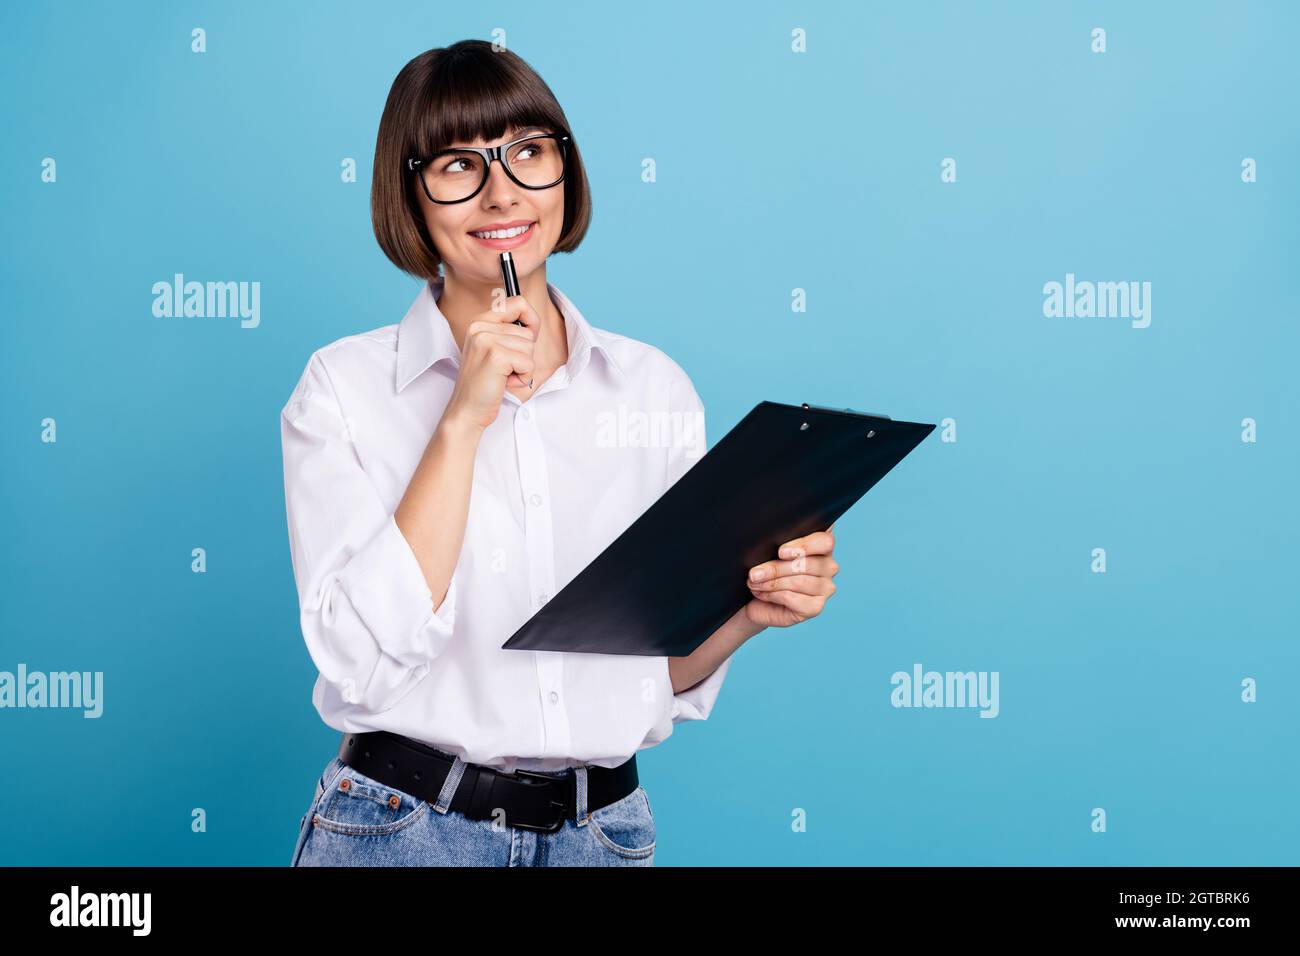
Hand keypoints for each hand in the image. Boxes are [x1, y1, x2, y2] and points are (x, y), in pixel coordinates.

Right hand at [443, 294, 538, 432]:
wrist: (467, 409)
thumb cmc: (485, 382)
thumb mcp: (494, 350)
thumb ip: (509, 333)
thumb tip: (532, 322)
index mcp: (480, 321)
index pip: (518, 302)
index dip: (531, 320)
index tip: (528, 338)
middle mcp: (480, 326)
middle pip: (527, 331)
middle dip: (524, 354)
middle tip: (503, 368)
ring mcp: (486, 340)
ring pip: (529, 348)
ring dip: (523, 367)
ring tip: (502, 375)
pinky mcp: (495, 356)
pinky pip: (528, 363)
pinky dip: (522, 377)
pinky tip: (504, 382)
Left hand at [743, 523, 837, 629]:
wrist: (756, 600)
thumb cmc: (767, 572)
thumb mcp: (771, 554)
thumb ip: (780, 547)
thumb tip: (777, 550)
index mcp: (822, 547)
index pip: (825, 541)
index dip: (803, 546)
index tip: (780, 552)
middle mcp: (829, 566)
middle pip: (806, 564)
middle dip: (775, 568)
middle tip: (755, 573)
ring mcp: (825, 588)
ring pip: (798, 581)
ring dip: (771, 582)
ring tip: (754, 583)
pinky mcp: (816, 607)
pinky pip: (792, 598)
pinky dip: (772, 595)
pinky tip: (762, 594)